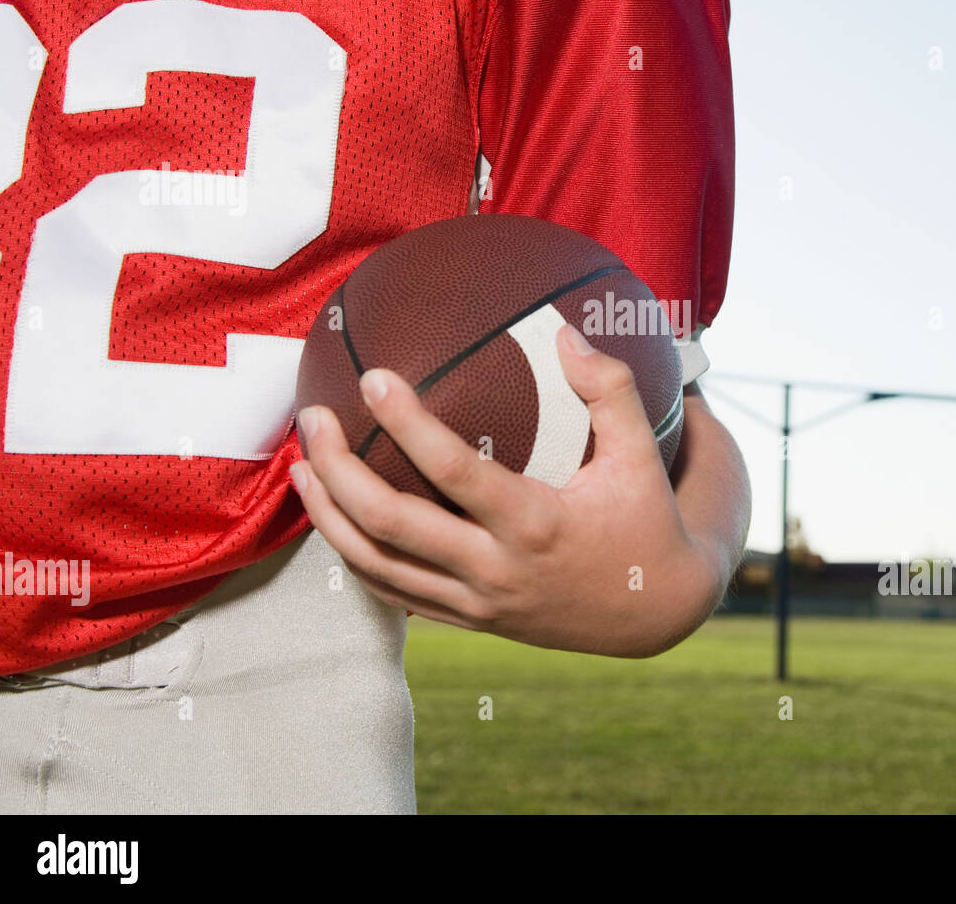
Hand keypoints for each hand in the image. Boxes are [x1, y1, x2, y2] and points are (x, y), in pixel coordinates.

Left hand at [290, 325, 722, 656]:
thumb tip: (566, 334)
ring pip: (378, 567)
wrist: (655, 614)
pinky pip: (396, 595)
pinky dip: (357, 559)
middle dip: (338, 471)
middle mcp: (496, 569)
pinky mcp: (471, 620)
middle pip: (391, 524)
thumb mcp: (643, 455)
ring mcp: (478, 602)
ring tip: (301, 469)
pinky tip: (336, 523)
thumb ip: (610, 390)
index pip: (453, 471)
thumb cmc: (646, 523)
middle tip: (311, 419)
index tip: (372, 378)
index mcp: (535, 523)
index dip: (407, 424)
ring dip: (329, 518)